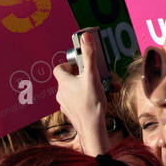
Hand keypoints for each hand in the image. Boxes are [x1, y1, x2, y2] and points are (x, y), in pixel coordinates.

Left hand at [53, 30, 110, 155]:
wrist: (92, 129)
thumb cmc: (91, 103)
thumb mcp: (92, 75)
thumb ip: (89, 55)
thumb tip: (85, 36)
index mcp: (63, 82)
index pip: (59, 68)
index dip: (70, 64)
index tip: (81, 65)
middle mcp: (61, 93)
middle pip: (72, 78)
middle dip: (87, 76)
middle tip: (99, 76)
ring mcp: (66, 103)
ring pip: (78, 89)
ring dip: (93, 86)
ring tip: (106, 88)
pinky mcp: (73, 112)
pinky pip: (81, 100)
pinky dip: (91, 97)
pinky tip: (103, 98)